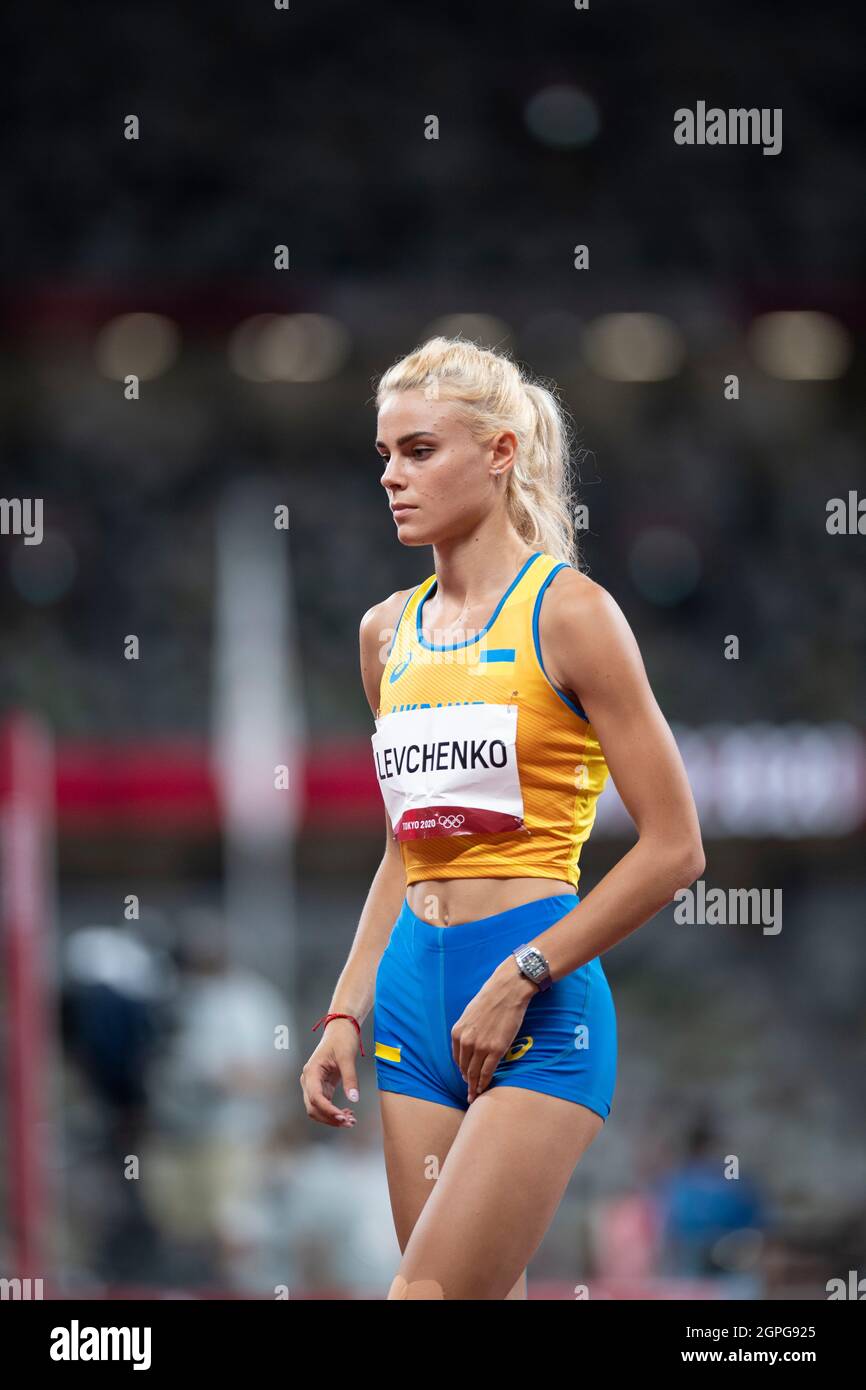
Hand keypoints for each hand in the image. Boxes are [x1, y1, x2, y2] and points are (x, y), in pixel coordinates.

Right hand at [300, 1020, 360, 1126]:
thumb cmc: (342, 1039)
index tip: (342, 1117)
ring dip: (332, 1118)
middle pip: (313, 1107)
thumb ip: (350, 1078)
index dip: (328, 1110)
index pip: (315, 1097)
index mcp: (311, 1071)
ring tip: (350, 1121)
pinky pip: (324, 1104)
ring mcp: (314, 1084)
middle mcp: (309, 1080)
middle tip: (349, 1123)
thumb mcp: (347, 1057)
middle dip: (330, 1118)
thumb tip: (354, 1098)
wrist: (341, 1029)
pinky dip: (334, 1112)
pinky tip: (347, 1114)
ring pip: (318, 1109)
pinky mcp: (322, 1086)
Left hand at [451, 958, 537, 1103]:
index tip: (466, 1078)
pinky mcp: (496, 1049)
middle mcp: (466, 1041)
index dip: (462, 1070)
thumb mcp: (469, 1015)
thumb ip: (466, 1031)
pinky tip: (484, 1090)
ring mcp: (481, 1047)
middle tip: (469, 1093)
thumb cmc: (490, 1000)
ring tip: (476, 1095)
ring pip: (475, 1073)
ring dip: (475, 1086)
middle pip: (465, 1068)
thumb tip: (468, 1045)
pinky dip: (485, 1083)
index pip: (457, 1059)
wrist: (506, 991)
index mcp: (457, 1032)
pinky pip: (488, 1072)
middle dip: (467, 1081)